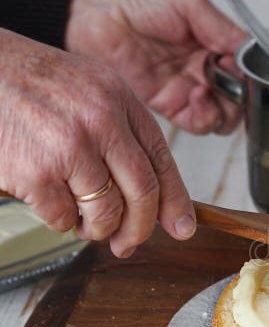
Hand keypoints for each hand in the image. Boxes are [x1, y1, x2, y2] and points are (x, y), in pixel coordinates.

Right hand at [0, 29, 194, 256]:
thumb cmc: (27, 82)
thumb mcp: (88, 90)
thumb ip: (121, 131)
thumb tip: (151, 193)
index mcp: (120, 100)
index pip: (162, 161)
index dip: (176, 201)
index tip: (182, 227)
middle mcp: (102, 122)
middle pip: (144, 192)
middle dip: (141, 228)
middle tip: (128, 243)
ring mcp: (70, 147)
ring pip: (106, 212)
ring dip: (97, 228)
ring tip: (84, 223)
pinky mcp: (36, 172)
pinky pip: (63, 217)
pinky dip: (60, 221)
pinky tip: (51, 205)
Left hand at [65, 0, 245, 134]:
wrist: (90, 12)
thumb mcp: (187, 2)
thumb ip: (220, 27)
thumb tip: (247, 48)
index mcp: (212, 43)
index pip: (245, 69)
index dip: (250, 73)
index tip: (240, 65)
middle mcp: (203, 69)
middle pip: (240, 98)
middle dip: (241, 95)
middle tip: (229, 80)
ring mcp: (187, 89)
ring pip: (224, 116)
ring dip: (226, 108)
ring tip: (209, 88)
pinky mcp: (168, 105)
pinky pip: (199, 123)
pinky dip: (206, 116)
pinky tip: (197, 96)